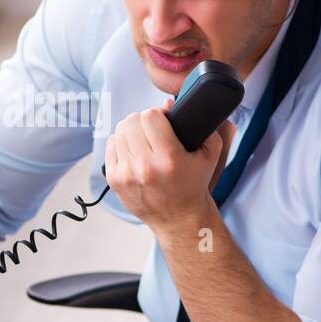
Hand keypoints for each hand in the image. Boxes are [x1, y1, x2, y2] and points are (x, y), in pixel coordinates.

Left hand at [104, 98, 235, 231]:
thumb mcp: (210, 154)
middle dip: (143, 120)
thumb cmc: (194, 185)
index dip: (158, 114)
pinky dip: (121, 143)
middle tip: (152, 128)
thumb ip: (203, 125)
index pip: (150, 116)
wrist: (179, 219)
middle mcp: (145, 167)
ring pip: (119, 131)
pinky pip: (110, 145)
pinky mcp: (114, 180)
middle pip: (132, 121)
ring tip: (143, 139)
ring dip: (131, 130)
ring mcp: (126, 174)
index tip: (164, 120)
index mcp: (168, 159)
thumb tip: (169, 102)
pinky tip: (133, 150)